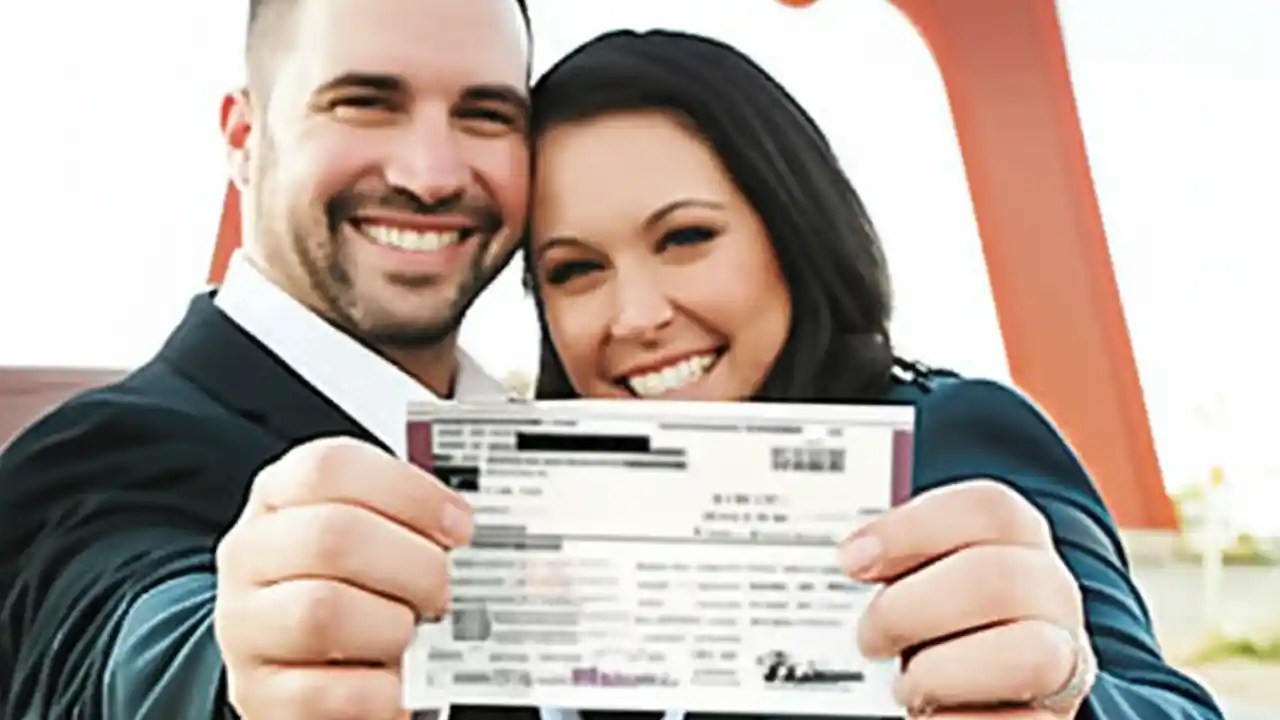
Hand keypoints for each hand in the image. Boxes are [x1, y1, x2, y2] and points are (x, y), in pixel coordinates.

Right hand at [214, 437, 473, 719]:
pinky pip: (324, 691)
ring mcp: (247, 625)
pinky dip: (379, 690)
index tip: (459, 524)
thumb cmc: (348, 587)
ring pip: (321, 612)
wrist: (293, 660)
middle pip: (332, 535)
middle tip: (447, 590)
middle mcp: (253, 554)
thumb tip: (482, 543)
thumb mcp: (372, 536)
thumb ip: (415, 525)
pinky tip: (398, 683)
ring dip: (393, 626)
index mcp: (282, 497)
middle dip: (414, 565)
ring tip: (415, 637)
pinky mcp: (259, 693)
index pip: (332, 467)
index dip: (408, 493)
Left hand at [839, 480, 1091, 717]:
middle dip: (911, 610)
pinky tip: (927, 716)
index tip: (852, 561)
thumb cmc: (938, 618)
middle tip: (868, 638)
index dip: (912, 529)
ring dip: (943, 673)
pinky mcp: (1053, 717)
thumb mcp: (920, 572)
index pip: (987, 509)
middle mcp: (1050, 591)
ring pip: (1030, 654)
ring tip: (904, 686)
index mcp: (1017, 537)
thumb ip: (894, 559)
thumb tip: (851, 561)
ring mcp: (1064, 657)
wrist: (981, 687)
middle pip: (998, 578)